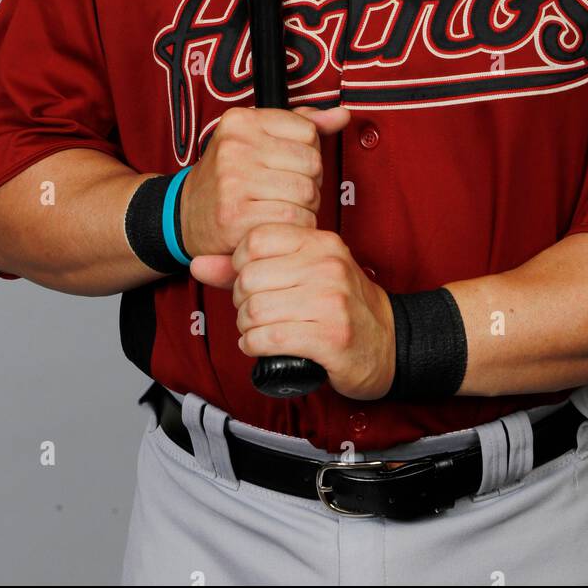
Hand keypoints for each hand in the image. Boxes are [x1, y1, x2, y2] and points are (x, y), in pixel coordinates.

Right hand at [178, 103, 350, 262]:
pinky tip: (275, 224)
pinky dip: (294, 228)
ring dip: (304, 208)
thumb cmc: (230, 176)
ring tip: (280, 207)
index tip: (287, 164)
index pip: (308, 132)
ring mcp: (233, 182)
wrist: (186, 215)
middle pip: (312, 164)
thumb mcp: (258, 139)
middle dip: (309, 183)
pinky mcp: (236, 217)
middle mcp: (235, 147)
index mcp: (241, 120)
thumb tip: (341, 115)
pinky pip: (294, 221)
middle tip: (284, 191)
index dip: (306, 153)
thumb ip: (302, 125)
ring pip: (307, 194)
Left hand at [192, 224, 396, 399]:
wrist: (390, 343)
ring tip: (259, 332)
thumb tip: (197, 263)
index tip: (252, 283)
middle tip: (256, 313)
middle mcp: (327, 265)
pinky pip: (269, 338)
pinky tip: (262, 347)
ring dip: (246, 328)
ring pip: (255, 310)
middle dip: (241, 302)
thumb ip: (247, 267)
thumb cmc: (339, 306)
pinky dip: (255, 347)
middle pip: (249, 278)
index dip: (240, 266)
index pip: (255, 240)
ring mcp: (331, 300)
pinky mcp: (331, 337)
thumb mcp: (301, 273)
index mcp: (319, 242)